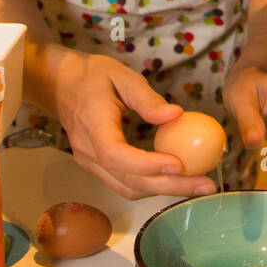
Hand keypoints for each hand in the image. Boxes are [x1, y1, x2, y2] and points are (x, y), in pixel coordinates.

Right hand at [52, 51, 217, 200]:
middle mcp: (87, 150)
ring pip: (127, 188)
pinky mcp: (97, 166)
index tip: (179, 164)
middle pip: (128, 180)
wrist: (61, 84)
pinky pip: (124, 184)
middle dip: (169, 186)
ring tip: (198, 185)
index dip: (147, 165)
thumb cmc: (93, 76)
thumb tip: (176, 115)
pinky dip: (152, 185)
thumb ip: (147, 98)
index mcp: (92, 124)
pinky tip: (176, 180)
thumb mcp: (122, 76)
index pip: (115, 154)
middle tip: (205, 184)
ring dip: (163, 191)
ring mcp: (89, 162)